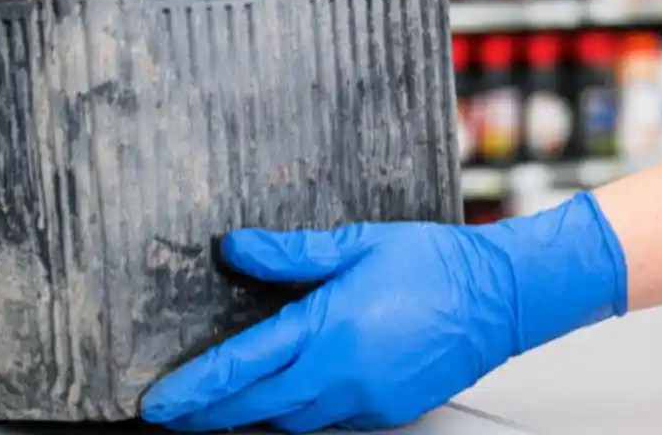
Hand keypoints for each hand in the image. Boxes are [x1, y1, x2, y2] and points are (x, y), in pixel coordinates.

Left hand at [141, 192, 627, 432]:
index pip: (241, 368)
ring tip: (223, 402)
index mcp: (329, 330)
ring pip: (292, 420)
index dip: (194, 390)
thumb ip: (289, 253)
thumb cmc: (437, 265)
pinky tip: (289, 394)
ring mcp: (368, 401)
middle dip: (208, 415)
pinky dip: (299, 411)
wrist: (502, 298)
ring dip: (254, 412)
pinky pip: (329, 421)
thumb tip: (236, 248)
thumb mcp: (356, 244)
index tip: (159, 401)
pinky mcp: (389, 412)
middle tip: (173, 415)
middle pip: (257, 407)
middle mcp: (344, 376)